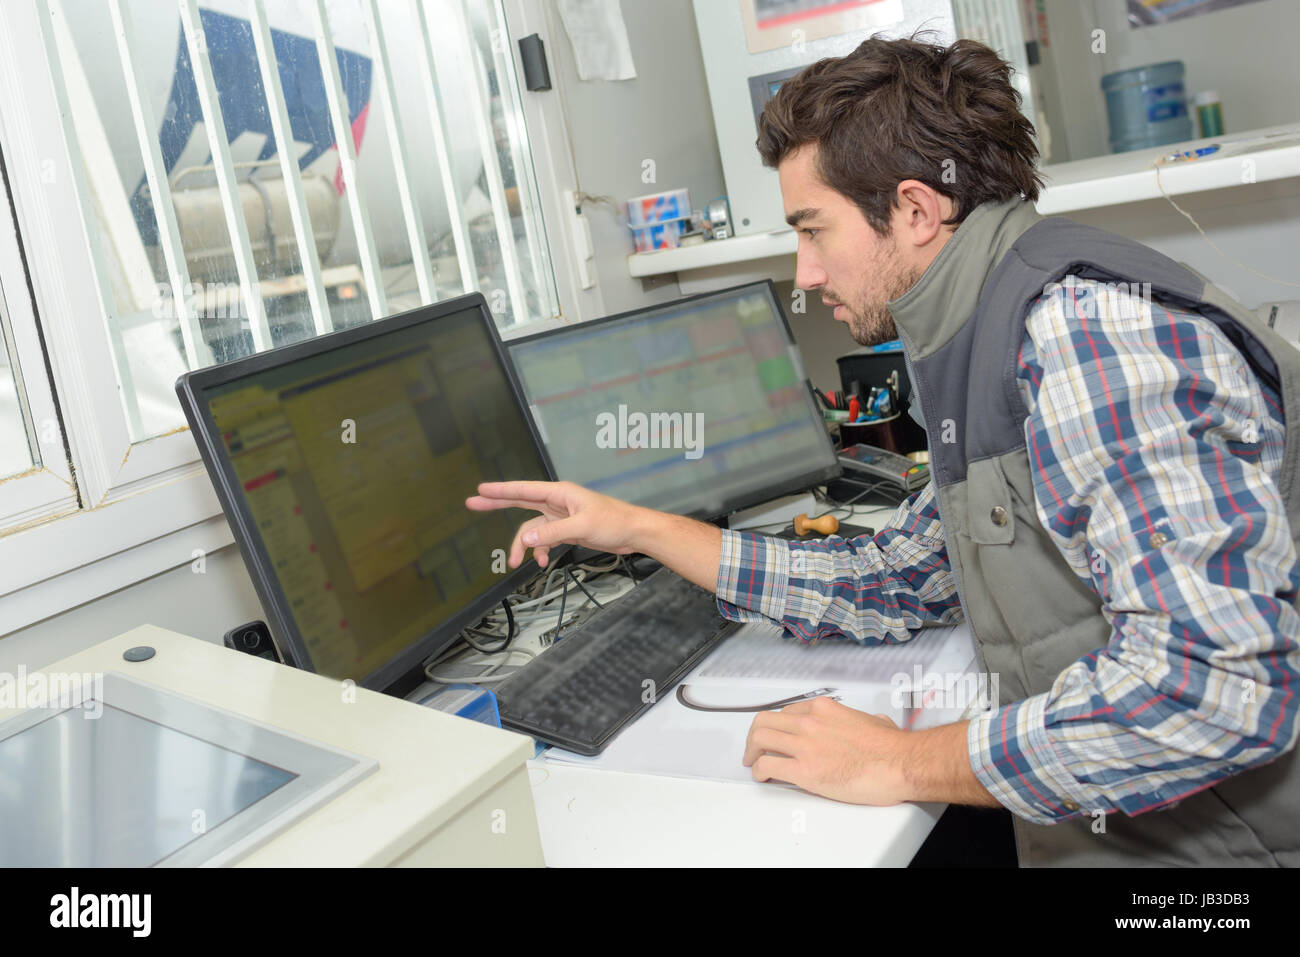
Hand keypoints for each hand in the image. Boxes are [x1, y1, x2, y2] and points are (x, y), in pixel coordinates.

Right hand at [465, 480, 646, 568]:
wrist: (633, 532)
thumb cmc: (614, 522)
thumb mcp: (581, 526)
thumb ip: (551, 532)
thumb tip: (526, 538)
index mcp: (559, 493)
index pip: (523, 490)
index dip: (500, 490)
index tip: (480, 490)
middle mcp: (557, 502)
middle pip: (520, 502)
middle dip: (497, 504)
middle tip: (473, 503)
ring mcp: (560, 516)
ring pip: (532, 529)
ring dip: (524, 545)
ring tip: (516, 562)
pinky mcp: (567, 529)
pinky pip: (545, 539)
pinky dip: (541, 551)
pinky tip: (543, 562)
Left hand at [743, 696, 908, 804]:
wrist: (899, 764)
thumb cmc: (891, 749)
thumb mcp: (876, 721)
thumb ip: (865, 720)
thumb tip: (872, 724)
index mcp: (824, 709)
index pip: (787, 712)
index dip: (778, 726)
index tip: (776, 736)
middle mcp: (809, 722)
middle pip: (765, 721)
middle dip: (756, 736)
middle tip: (755, 749)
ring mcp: (805, 744)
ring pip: (760, 739)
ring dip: (752, 752)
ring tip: (754, 763)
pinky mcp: (804, 770)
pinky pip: (767, 766)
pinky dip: (759, 772)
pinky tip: (763, 777)